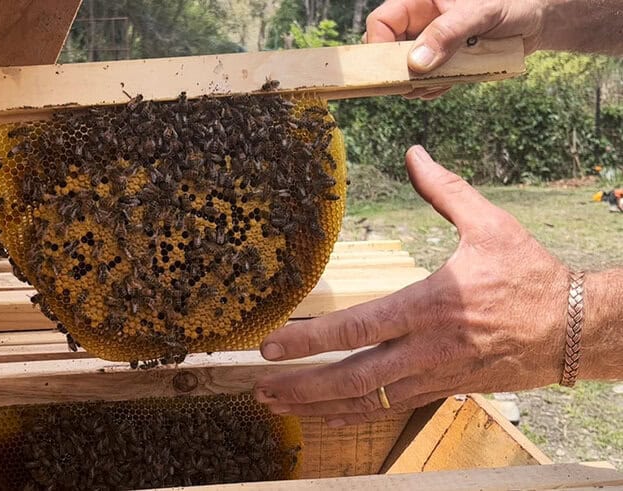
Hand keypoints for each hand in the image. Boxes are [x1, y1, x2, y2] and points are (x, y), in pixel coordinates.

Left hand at [253, 146, 568, 426]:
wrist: (578, 328)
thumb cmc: (532, 275)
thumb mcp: (491, 225)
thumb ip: (445, 190)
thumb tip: (414, 153)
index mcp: (433, 303)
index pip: (360, 328)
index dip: (311, 340)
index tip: (272, 345)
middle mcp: (430, 347)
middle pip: (355, 376)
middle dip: (303, 384)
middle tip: (261, 385)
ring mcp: (437, 375)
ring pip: (370, 400)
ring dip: (320, 406)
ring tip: (279, 405)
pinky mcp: (446, 389)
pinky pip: (393, 408)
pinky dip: (355, 414)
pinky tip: (328, 415)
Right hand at [364, 0, 545, 99]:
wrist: (538, 21)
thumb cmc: (512, 4)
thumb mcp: (479, 14)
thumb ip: (447, 34)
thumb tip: (416, 62)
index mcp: (419, 2)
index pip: (382, 22)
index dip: (379, 46)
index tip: (391, 69)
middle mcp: (419, 22)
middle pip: (388, 49)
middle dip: (398, 71)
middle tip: (414, 85)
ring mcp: (429, 43)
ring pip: (405, 69)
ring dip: (418, 83)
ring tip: (438, 84)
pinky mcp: (442, 61)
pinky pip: (425, 80)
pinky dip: (432, 88)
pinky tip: (447, 85)